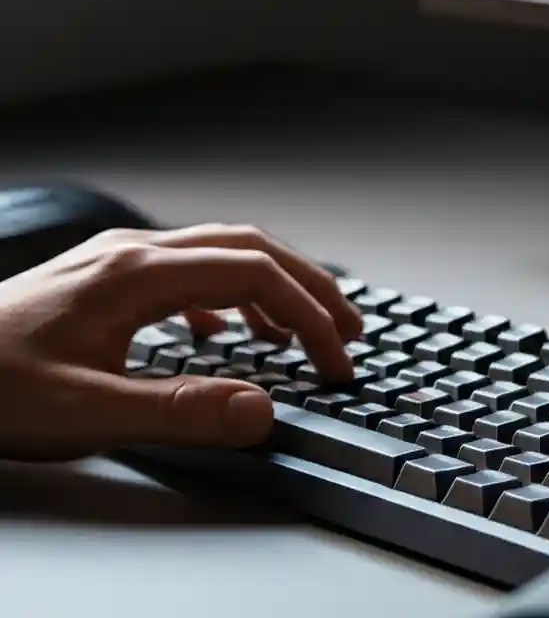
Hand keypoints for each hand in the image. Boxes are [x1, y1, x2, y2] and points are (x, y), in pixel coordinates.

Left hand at [0, 224, 362, 461]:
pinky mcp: (100, 281)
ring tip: (304, 329)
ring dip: (273, 287)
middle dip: (309, 286)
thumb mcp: (86, 413)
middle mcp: (131, 256)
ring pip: (219, 252)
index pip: (255, 273)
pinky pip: (186, 270)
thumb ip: (180, 412)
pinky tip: (222, 330)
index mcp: (136, 275)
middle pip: (248, 248)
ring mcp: (114, 263)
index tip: (337, 360)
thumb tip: (262, 409)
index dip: (311, 314)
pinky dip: (227, 295)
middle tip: (350, 330)